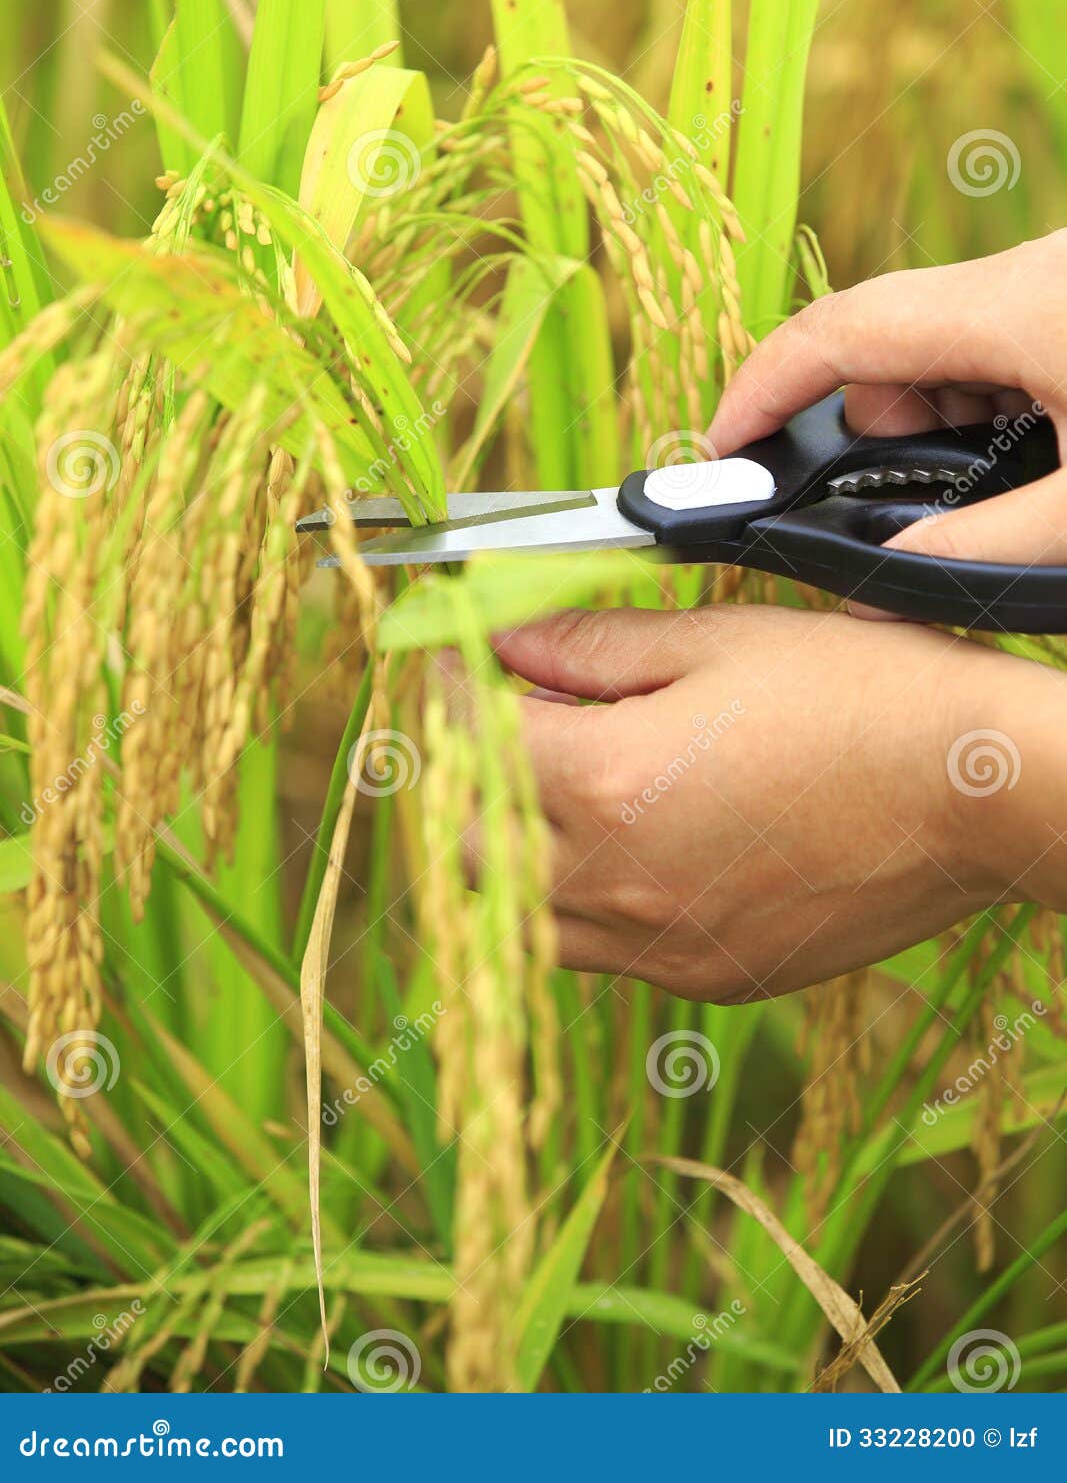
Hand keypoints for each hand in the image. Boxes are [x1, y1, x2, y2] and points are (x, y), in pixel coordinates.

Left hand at [495, 605, 1066, 1000]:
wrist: (974, 795)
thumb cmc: (860, 700)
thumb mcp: (716, 643)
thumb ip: (590, 648)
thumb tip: (504, 637)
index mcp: (604, 783)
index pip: (470, 740)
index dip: (452, 690)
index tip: (459, 663)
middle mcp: (615, 883)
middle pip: (470, 850)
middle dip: (469, 783)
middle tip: (512, 727)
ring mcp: (660, 946)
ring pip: (525, 917)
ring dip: (521, 852)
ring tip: (573, 790)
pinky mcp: (706, 978)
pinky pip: (603, 953)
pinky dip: (590, 901)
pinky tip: (641, 845)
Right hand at [709, 230, 1066, 578]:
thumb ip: (983, 547)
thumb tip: (887, 579)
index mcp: (1014, 305)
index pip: (837, 331)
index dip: (761, 389)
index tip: (722, 447)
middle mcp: (1028, 270)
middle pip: (888, 341)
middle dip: (875, 428)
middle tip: (896, 499)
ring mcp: (1054, 275)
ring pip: (943, 340)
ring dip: (938, 415)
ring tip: (994, 483)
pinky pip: (996, 337)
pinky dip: (985, 398)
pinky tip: (1034, 453)